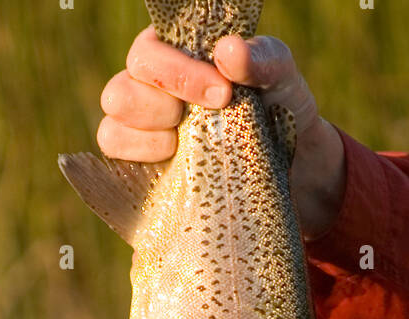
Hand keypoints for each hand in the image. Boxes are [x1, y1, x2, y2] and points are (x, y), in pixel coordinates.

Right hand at [97, 27, 345, 240]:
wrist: (296, 169)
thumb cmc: (280, 109)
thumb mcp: (280, 76)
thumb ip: (261, 58)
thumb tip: (228, 51)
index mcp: (172, 57)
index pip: (147, 54)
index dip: (175, 71)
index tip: (222, 93)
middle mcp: (149, 95)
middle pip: (118, 94)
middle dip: (159, 108)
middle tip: (207, 119)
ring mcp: (143, 138)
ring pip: (112, 133)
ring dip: (148, 142)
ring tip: (186, 148)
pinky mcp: (146, 178)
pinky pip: (119, 174)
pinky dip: (144, 171)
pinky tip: (177, 171)